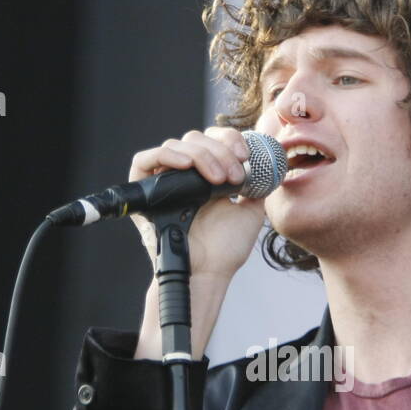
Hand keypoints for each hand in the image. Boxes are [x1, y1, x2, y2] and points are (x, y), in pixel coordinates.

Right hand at [128, 127, 266, 280]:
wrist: (209, 270)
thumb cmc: (226, 248)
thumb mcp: (251, 209)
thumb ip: (258, 184)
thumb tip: (267, 164)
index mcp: (206, 176)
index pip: (212, 140)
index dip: (229, 140)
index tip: (245, 156)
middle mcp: (184, 175)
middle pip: (195, 139)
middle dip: (219, 151)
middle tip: (234, 175)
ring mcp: (164, 181)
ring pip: (176, 145)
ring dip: (202, 156)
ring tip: (218, 180)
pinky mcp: (143, 189)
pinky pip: (146, 159)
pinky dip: (167, 155)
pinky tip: (186, 165)